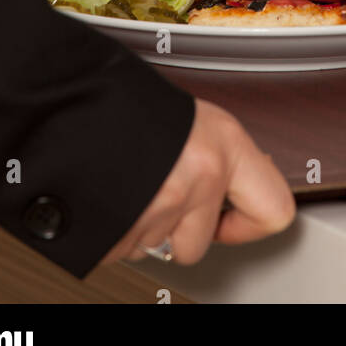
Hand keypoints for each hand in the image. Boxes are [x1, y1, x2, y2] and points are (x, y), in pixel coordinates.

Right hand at [102, 99, 295, 265]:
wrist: (71, 95)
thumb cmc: (125, 100)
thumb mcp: (189, 119)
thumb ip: (215, 158)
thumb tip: (233, 191)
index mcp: (224, 143)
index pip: (274, 210)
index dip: (248, 225)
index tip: (230, 220)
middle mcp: (200, 176)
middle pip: (198, 245)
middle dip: (174, 231)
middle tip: (158, 196)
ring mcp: (162, 204)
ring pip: (155, 247)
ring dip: (139, 225)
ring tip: (129, 183)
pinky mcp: (122, 228)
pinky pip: (121, 250)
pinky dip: (113, 231)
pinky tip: (110, 194)